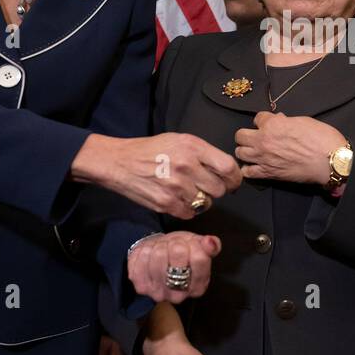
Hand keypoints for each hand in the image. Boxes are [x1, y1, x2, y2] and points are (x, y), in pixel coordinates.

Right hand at [73, 132, 241, 219]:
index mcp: (193, 147)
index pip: (228, 167)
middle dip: (216, 190)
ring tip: (188, 191)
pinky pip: (189, 214)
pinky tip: (178, 199)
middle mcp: (187, 165)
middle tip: (206, 187)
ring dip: (201, 201)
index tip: (232, 182)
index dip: (234, 178)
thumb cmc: (151, 150)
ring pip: (206, 203)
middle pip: (219, 189)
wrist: (120, 162)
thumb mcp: (179, 140)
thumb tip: (227, 170)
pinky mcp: (166, 203)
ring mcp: (176, 186)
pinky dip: (187, 210)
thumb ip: (203, 153)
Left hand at [127, 231, 221, 302]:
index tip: (188, 245)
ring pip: (158, 255)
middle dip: (175, 244)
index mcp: (198, 287)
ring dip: (158, 246)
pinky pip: (140, 259)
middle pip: (178, 254)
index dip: (193, 244)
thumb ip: (211, 246)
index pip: (199, 258)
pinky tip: (149, 255)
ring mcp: (158, 293)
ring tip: (161, 249)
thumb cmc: (182, 253)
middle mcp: (179, 296)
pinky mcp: (141, 287)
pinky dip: (144, 251)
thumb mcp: (199, 247)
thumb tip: (210, 243)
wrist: (159, 257)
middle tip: (173, 247)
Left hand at [234, 112, 345, 184]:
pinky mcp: (268, 174)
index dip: (263, 121)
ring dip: (246, 150)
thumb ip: (286, 121)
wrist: (331, 162)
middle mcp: (263, 140)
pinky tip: (255, 167)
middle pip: (240, 135)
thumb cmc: (322, 139)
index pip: (257, 118)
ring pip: (240, 152)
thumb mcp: (304, 121)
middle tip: (257, 137)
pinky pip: (248, 172)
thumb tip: (279, 120)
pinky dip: (249, 169)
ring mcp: (264, 158)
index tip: (268, 124)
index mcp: (273, 124)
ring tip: (254, 151)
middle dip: (248, 134)